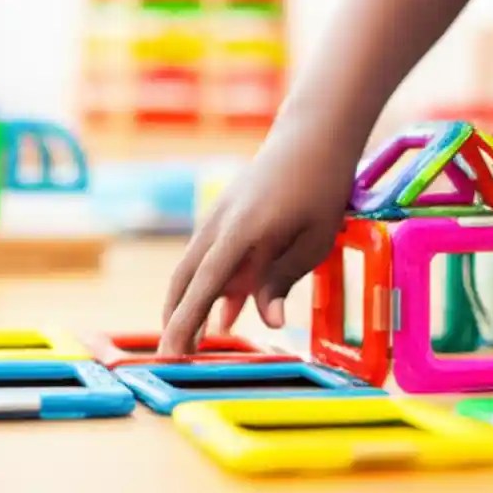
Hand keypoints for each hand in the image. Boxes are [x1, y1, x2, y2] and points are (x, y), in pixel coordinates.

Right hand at [159, 120, 356, 353]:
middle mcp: (220, 225)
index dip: (186, 323)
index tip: (173, 353)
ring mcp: (219, 218)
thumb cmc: (320, 185)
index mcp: (241, 232)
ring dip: (188, 304)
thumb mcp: (313, 239)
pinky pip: (209, 256)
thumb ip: (283, 279)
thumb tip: (270, 322)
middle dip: (176, 320)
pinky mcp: (227, 216)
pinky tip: (223, 312)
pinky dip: (208, 285)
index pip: (204, 286)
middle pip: (185, 279)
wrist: (313, 134)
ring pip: (193, 268)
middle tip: (172, 357)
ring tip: (191, 341)